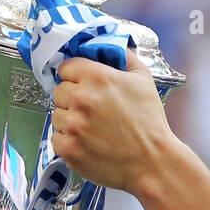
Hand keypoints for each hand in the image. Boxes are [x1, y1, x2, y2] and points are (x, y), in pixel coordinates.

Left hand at [50, 54, 177, 195]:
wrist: (153, 163)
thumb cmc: (150, 123)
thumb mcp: (144, 80)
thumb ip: (125, 57)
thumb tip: (112, 46)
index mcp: (98, 77)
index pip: (66, 67)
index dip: (76, 76)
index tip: (85, 86)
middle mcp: (81, 98)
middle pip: (59, 91)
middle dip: (73, 99)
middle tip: (93, 111)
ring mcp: (72, 125)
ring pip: (57, 115)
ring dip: (70, 121)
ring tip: (93, 129)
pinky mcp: (67, 148)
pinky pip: (56, 138)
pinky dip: (69, 141)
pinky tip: (89, 143)